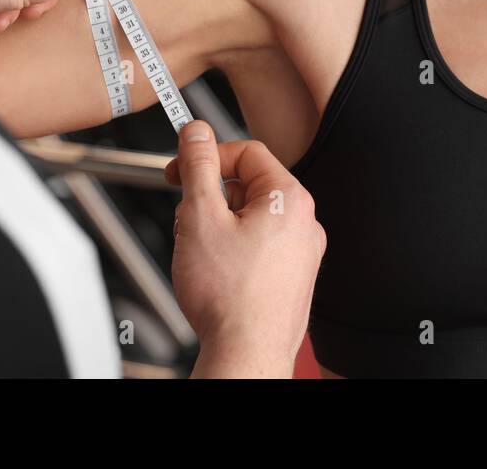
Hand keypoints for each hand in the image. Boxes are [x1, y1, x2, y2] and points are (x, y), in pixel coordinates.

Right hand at [164, 121, 326, 377]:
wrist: (246, 355)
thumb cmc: (229, 296)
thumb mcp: (200, 216)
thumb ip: (197, 166)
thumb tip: (196, 132)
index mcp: (288, 199)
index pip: (247, 152)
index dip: (208, 156)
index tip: (181, 166)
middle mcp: (304, 223)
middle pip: (247, 186)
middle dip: (211, 199)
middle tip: (187, 220)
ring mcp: (301, 254)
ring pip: (250, 219)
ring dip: (219, 227)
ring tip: (201, 255)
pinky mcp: (292, 278)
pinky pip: (259, 248)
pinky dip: (233, 252)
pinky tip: (216, 274)